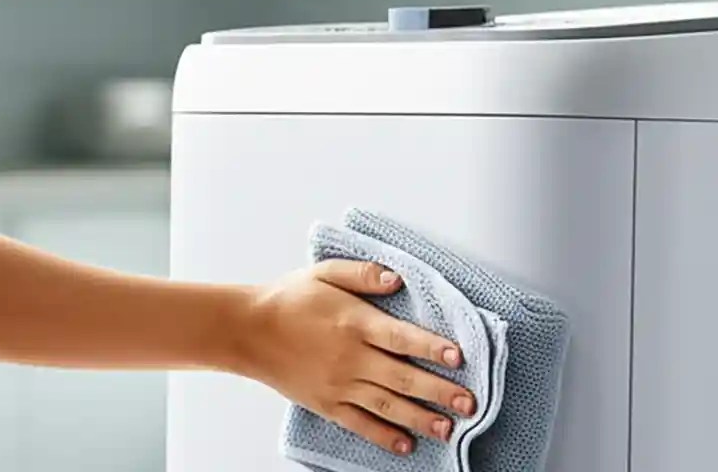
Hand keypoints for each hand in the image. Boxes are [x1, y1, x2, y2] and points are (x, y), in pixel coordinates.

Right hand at [229, 260, 477, 455]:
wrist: (247, 330)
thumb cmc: (288, 298)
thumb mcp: (325, 272)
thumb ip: (364, 274)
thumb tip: (397, 278)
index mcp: (355, 323)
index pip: (402, 338)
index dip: (432, 348)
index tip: (459, 357)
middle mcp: (351, 358)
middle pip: (403, 377)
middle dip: (440, 391)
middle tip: (470, 403)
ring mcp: (339, 385)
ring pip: (387, 406)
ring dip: (420, 418)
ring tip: (449, 428)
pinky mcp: (326, 404)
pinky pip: (360, 424)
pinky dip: (383, 437)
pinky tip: (406, 445)